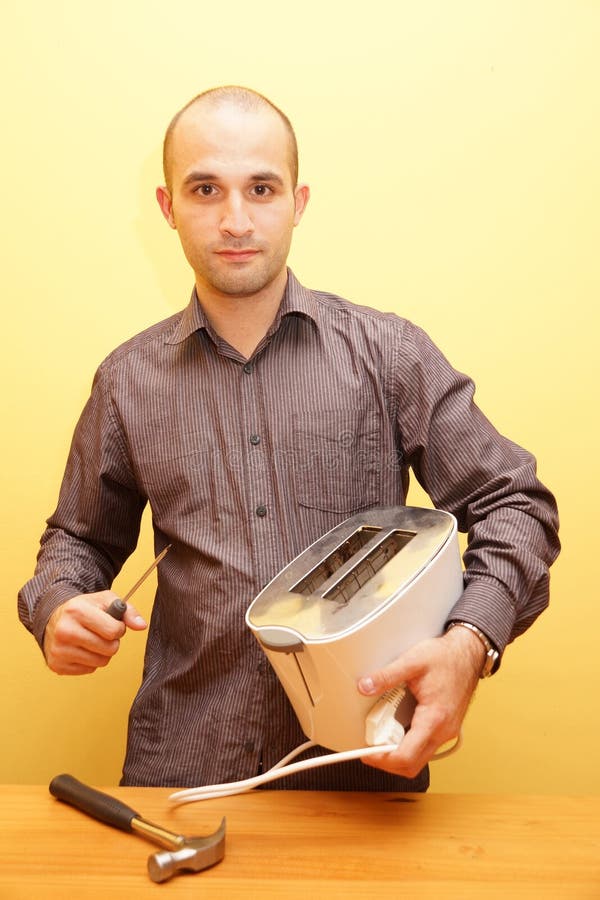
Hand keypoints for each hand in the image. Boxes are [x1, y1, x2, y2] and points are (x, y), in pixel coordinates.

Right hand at [43, 591, 146, 675]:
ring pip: (101, 662)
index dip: (119, 628)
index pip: (113, 631)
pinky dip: (90, 661)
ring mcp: (59, 650)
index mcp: (77, 611)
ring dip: (102, 653)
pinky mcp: (57, 665)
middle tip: (101, 633)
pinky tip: (82, 648)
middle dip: (112, 641)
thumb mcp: (105, 600)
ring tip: (92, 640)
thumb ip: (128, 611)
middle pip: (109, 649)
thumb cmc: (83, 609)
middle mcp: (64, 631)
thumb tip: (142, 625)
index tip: (112, 623)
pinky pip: (89, 670)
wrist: (53, 618)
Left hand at [357, 626, 484, 777]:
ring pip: (419, 759)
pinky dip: (408, 747)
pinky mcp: (446, 728)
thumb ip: (387, 675)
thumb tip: (364, 687)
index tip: (366, 754)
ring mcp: (446, 731)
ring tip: (378, 742)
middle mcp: (443, 731)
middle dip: (387, 763)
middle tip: (368, 751)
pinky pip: (425, 748)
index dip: (382, 760)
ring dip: (397, 757)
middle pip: (412, 765)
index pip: (407, 756)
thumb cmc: (446, 657)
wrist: (468, 653)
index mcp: (434, 718)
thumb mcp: (412, 661)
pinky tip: (395, 732)